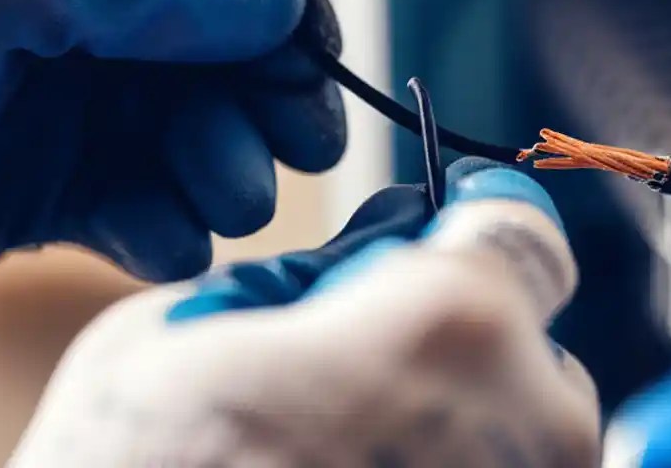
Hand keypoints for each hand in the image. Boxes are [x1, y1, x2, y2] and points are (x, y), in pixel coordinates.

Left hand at [0, 0, 343, 284]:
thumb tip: (274, 2)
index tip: (319, 41)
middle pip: (198, 29)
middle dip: (257, 85)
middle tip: (307, 141)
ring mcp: (38, 87)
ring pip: (172, 120)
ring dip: (216, 161)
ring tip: (234, 199)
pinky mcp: (25, 182)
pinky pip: (122, 194)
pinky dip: (155, 220)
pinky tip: (164, 239)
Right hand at [9, 160, 601, 467]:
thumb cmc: (139, 466)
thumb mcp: (212, 317)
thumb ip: (332, 269)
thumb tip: (393, 241)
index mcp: (453, 320)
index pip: (527, 231)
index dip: (478, 227)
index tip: (451, 239)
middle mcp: (528, 419)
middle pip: (531, 338)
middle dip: (464, 340)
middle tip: (361, 379)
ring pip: (526, 429)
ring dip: (460, 422)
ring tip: (347, 451)